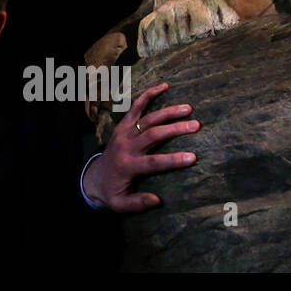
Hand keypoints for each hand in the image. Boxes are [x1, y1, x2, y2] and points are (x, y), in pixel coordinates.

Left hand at [82, 82, 198, 211]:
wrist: (94, 177)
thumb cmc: (112, 191)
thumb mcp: (121, 204)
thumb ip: (138, 203)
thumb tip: (157, 200)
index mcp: (127, 166)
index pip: (153, 162)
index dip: (173, 160)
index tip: (193, 157)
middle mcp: (126, 146)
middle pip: (152, 135)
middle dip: (175, 130)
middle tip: (196, 125)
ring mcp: (123, 133)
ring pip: (147, 119)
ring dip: (168, 112)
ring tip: (188, 108)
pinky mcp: (123, 125)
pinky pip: (136, 107)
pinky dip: (148, 95)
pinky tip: (163, 86)